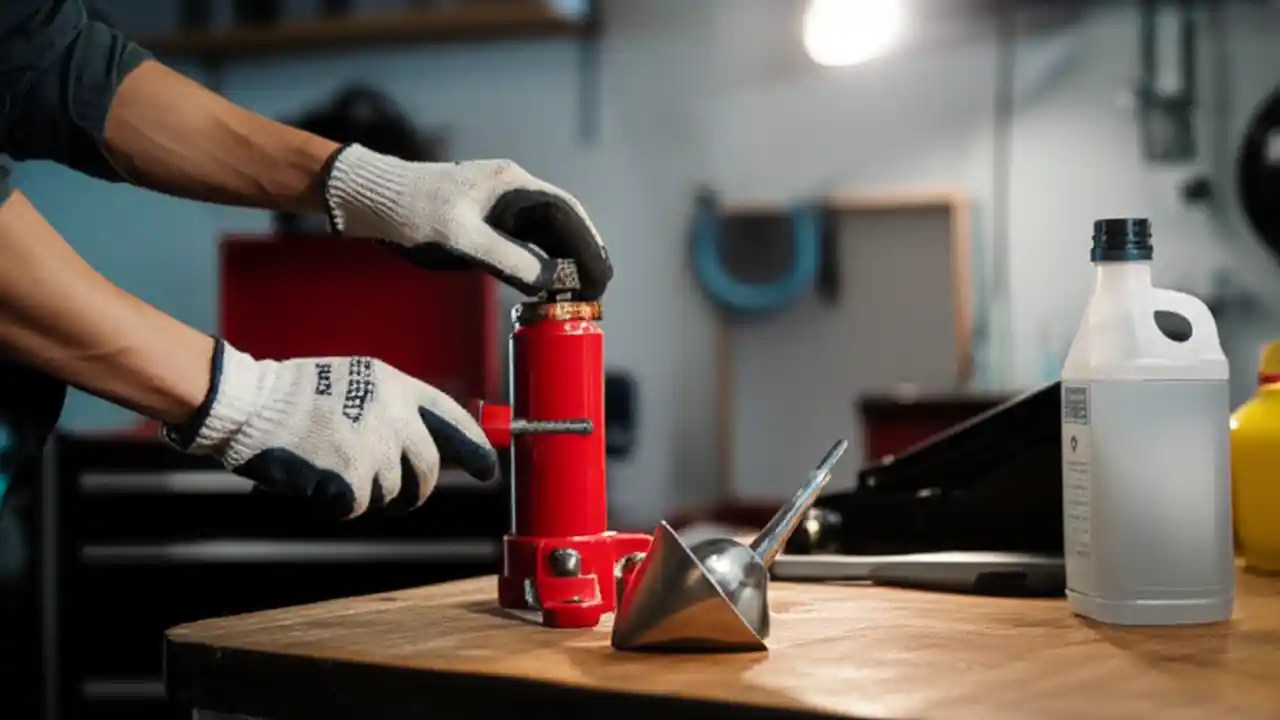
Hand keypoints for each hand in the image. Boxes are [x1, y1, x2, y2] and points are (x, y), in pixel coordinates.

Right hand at [162, 340, 497, 518]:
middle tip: (404, 497)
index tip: (487, 470)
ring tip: (330, 465)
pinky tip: (314, 478)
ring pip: (389, 492)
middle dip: (417, 491)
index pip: (453, 419)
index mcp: (397, 387)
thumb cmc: (298, 397)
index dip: (475, 448)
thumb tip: (432, 449)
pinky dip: (336, 503)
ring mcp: (372, 448)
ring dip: (365, 492)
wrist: (250, 404)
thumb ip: (395, 411)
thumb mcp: (357, 384)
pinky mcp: (349, 478)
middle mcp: (393, 415)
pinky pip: (356, 506)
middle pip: (427, 470)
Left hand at [323, 143, 611, 299]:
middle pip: (563, 225)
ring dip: (566, 264)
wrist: (373, 202)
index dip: (588, 244)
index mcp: (512, 185)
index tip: (601, 275)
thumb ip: (506, 257)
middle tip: (598, 292)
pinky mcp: (488, 226)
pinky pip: (526, 246)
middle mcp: (513, 194)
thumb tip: (549, 280)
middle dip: (583, 256)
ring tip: (580, 295)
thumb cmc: (412, 211)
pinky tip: (548, 288)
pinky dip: (541, 267)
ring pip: (547, 237)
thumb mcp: (458, 237)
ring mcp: (501, 210)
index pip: (566, 213)